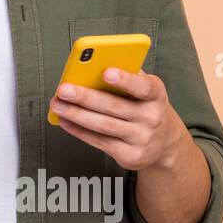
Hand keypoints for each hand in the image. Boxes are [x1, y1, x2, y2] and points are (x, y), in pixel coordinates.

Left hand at [48, 68, 191, 171]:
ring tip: (57, 105)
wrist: (164, 142)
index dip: (125, 80)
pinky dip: (79, 131)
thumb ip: (123, 75)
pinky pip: (100, 142)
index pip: (143, 86)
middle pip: (114, 106)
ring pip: (103, 125)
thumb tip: (89, 65)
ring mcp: (142, 139)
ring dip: (76, 115)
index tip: (106, 72)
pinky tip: (65, 121)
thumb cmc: (144, 105)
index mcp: (156, 95)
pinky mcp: (131, 156)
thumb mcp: (143, 89)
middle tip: (63, 90)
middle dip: (85, 98)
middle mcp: (152, 118)